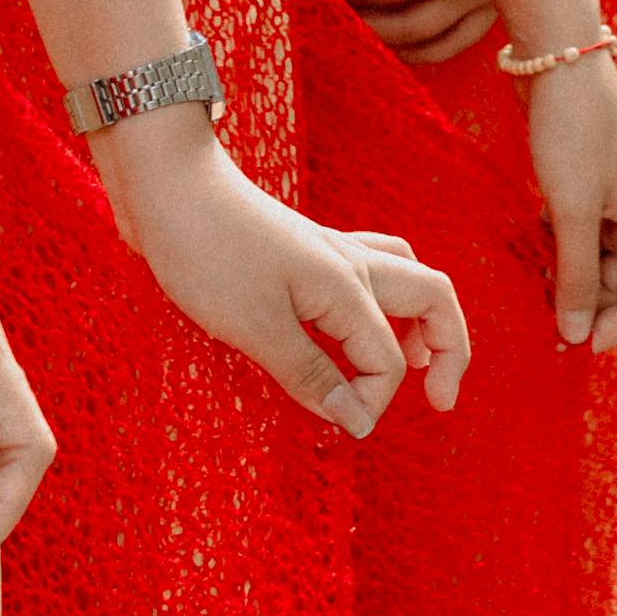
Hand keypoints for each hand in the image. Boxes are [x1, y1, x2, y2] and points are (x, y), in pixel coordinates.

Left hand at [97, 114, 470, 433]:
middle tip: (439, 398)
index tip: (341, 429)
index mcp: (347, 284)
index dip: (372, 401)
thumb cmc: (208, 253)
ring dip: (420, 316)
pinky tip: (351, 324)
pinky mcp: (300, 250)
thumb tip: (358, 421)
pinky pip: (365, 269)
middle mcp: (349, 262)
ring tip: (416, 356)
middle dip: (449, 348)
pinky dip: (379, 301)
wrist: (167, 186)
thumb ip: (311, 373)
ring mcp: (326, 250)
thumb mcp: (256, 327)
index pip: (388, 357)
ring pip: (404, 274)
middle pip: (432, 295)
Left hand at [518, 55, 616, 351]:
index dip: (609, 331)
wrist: (558, 60)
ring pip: (599, 263)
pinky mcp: (595, 188)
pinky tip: (534, 249)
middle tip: (542, 321)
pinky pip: (583, 237)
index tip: (568, 347)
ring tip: (535, 282)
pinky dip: (560, 249)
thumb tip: (577, 337)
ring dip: (569, 277)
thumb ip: (577, 278)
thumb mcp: (572, 211)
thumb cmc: (573, 131)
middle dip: (585, 305)